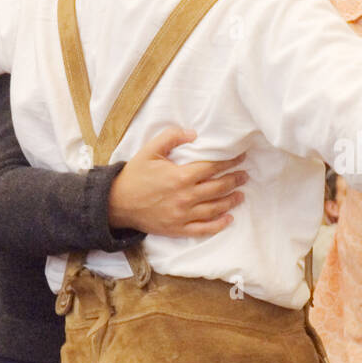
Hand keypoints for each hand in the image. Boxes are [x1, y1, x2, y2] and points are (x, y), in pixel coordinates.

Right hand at [108, 126, 245, 237]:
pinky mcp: (178, 229)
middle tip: (244, 175)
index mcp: (180, 176)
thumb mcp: (149, 150)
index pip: (213, 168)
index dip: (229, 162)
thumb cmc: (134, 175)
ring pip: (215, 208)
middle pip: (218, 188)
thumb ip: (171, 137)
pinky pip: (203, 229)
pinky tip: (229, 219)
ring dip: (231, 201)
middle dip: (234, 180)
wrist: (117, 203)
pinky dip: (218, 225)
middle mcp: (185, 197)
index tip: (240, 158)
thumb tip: (193, 133)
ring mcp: (182, 215)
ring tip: (241, 194)